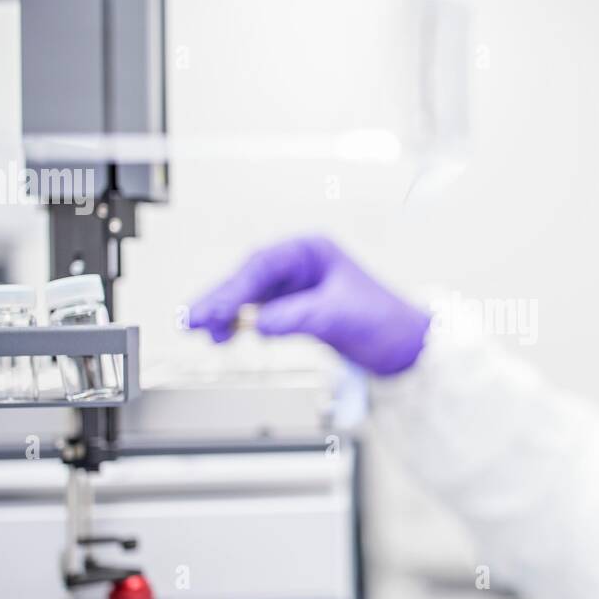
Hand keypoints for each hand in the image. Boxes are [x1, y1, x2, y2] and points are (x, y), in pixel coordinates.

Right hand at [187, 236, 430, 375]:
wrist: (408, 347)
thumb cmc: (386, 321)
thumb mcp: (340, 316)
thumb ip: (298, 317)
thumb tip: (259, 325)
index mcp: (312, 251)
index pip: (262, 266)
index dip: (233, 289)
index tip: (213, 311)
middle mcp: (301, 265)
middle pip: (249, 279)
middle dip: (219, 299)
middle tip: (190, 320)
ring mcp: (297, 288)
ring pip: (250, 297)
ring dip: (225, 313)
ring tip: (200, 331)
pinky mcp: (298, 311)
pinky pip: (260, 314)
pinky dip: (241, 325)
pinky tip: (224, 336)